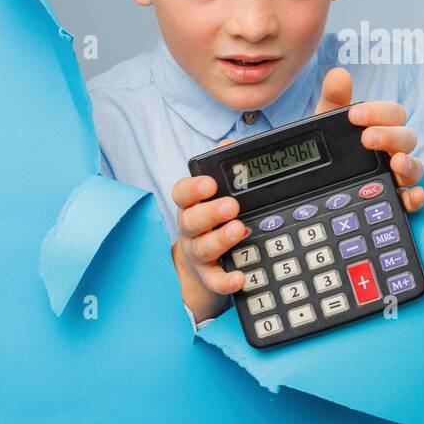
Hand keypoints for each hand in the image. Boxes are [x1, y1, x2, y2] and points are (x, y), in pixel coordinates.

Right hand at [169, 137, 246, 324]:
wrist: (206, 266)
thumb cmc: (215, 220)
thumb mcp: (220, 195)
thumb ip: (226, 169)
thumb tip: (230, 143)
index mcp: (192, 204)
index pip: (182, 193)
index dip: (193, 188)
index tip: (210, 184)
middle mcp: (191, 228)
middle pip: (191, 219)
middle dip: (211, 211)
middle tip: (231, 206)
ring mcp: (198, 253)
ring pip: (203, 247)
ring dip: (220, 239)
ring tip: (239, 231)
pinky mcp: (209, 276)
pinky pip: (215, 280)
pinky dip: (226, 280)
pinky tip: (240, 277)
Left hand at [315, 67, 423, 212]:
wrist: (309, 180)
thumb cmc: (327, 146)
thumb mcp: (325, 122)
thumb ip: (333, 98)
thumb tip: (339, 74)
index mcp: (380, 127)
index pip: (393, 114)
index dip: (378, 112)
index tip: (354, 115)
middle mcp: (393, 150)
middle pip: (407, 139)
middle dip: (390, 136)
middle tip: (367, 139)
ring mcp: (394, 176)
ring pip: (415, 168)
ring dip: (410, 164)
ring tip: (396, 164)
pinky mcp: (391, 199)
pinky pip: (411, 200)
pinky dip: (416, 198)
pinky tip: (412, 196)